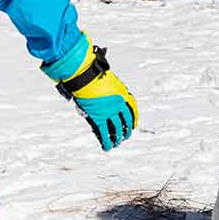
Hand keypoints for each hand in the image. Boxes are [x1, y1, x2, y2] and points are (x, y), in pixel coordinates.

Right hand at [45, 35, 138, 149]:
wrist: (84, 75)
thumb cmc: (93, 73)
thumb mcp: (108, 80)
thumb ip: (110, 89)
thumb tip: (107, 94)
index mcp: (123, 93)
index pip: (132, 109)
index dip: (133, 118)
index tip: (133, 124)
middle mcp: (118, 104)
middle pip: (125, 120)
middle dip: (126, 130)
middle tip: (126, 135)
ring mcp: (109, 111)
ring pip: (117, 128)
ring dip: (118, 137)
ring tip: (118, 143)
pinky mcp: (99, 117)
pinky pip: (104, 132)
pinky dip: (106, 140)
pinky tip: (108, 147)